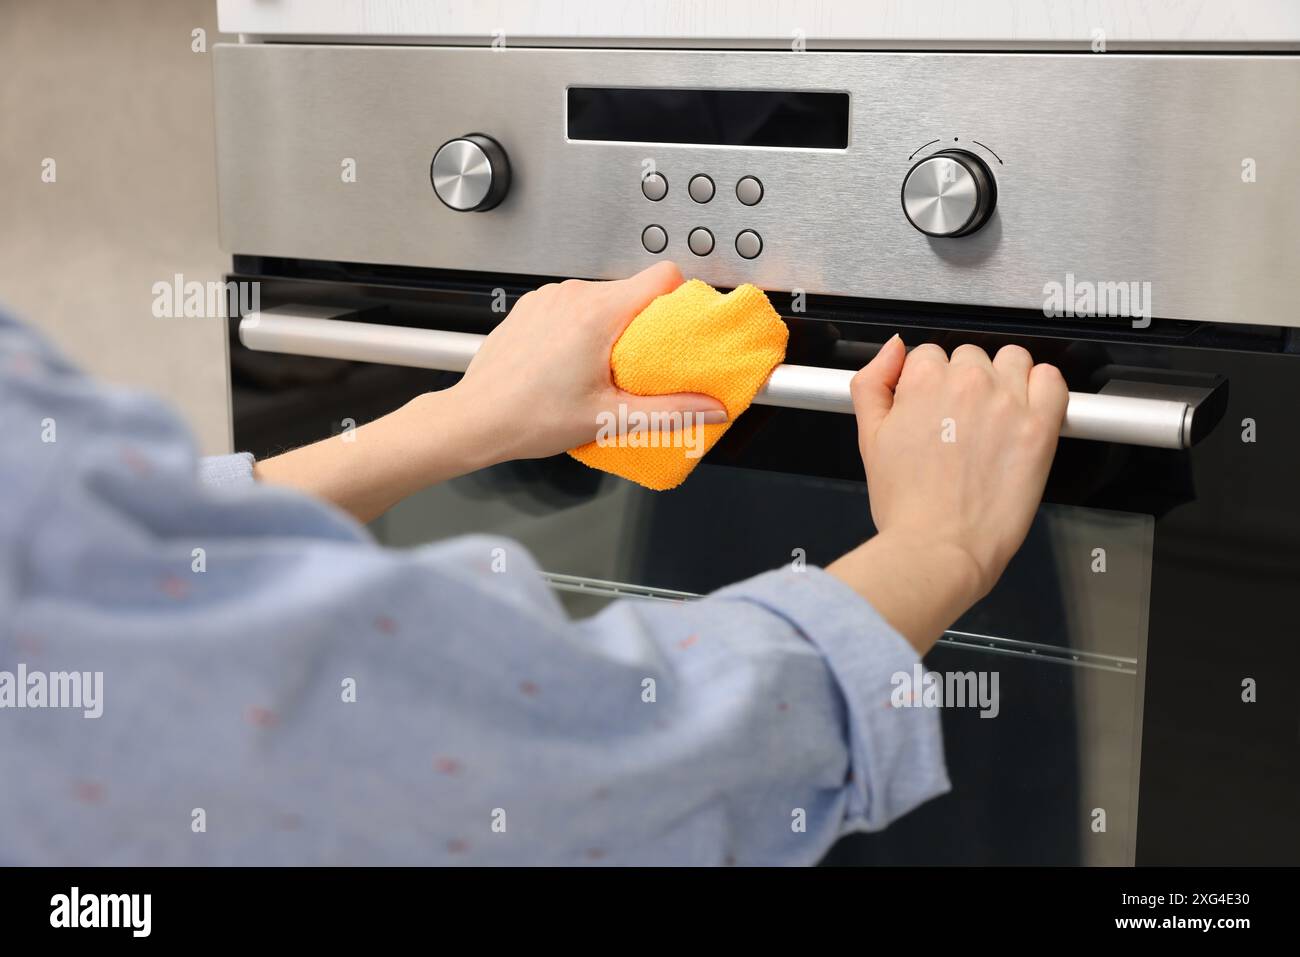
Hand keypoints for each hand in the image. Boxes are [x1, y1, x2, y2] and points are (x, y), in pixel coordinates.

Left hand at [256, 263, 723, 520]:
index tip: (682, 331)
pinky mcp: (533, 306)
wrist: (475, 420)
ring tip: (602, 371)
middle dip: (645, 327)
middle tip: (640, 368)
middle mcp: (573, 295)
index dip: (679, 301)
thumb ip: (670, 410)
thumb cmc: (530, 417)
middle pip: (633, 292)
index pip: (662, 276)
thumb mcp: (610, 417)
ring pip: (603, 299)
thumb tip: (711, 407)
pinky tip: (572, 363)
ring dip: (611, 329)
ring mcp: (550, 297)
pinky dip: (582, 328)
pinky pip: (574, 306)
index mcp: (599, 314)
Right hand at [827, 336, 1067, 651]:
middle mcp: (968, 383)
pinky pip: (1052, 379)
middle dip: (962, 381)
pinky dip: (1042, 387)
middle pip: (969, 355)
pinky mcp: (1040, 425)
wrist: (940, 547)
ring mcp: (1008, 402)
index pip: (927, 355)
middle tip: (959, 422)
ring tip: (994, 416)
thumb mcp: (868, 439)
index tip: (931, 408)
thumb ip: (871, 383)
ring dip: (1003, 378)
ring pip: (1012, 359)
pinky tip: (1027, 411)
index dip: (926, 383)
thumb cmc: (906, 505)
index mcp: (924, 381)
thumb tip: (893, 349)